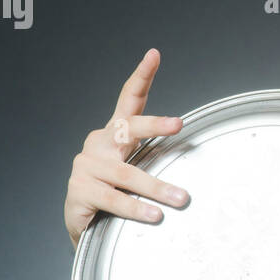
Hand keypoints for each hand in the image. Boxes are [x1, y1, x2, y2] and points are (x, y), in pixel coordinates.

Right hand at [63, 48, 189, 249]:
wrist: (85, 224)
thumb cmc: (117, 191)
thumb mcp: (137, 170)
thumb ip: (157, 161)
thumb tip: (199, 163)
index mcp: (115, 134)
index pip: (128, 100)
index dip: (141, 77)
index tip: (154, 55)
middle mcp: (99, 143)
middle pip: (128, 129)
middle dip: (153, 125)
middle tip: (177, 124)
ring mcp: (87, 165)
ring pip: (126, 173)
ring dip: (156, 187)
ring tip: (180, 198)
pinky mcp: (80, 189)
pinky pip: (114, 198)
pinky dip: (137, 208)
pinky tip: (154, 216)